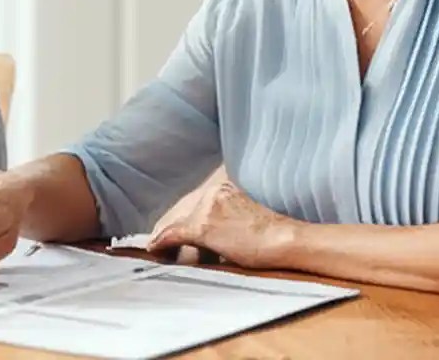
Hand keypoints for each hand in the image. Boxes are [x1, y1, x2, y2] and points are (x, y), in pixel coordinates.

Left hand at [147, 180, 293, 268]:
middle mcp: (214, 190)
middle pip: (181, 210)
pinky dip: (162, 243)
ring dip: (167, 239)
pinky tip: (154, 249)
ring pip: (177, 223)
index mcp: (225, 186)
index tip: (170, 229)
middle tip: (160, 244)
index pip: (193, 202)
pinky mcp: (204, 225)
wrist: (284, 240)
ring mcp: (208, 206)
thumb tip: (200, 237)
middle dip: (169, 227)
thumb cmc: (272, 235)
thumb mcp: (245, 216)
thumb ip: (223, 218)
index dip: (179, 217)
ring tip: (161, 253)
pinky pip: (174, 234)